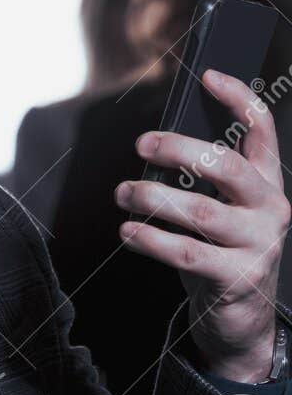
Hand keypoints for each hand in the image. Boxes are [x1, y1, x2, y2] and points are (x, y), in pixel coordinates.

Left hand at [115, 69, 289, 382]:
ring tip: (123, 193)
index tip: (208, 75)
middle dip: (180, 149)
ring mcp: (257, 245)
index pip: (263, 132)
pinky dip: (151, 239)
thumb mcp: (220, 208)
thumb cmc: (220, 250)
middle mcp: (270, 210)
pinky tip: (128, 231)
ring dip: (152, 198)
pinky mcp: (236, 278)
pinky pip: (187, 253)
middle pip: (227, 168)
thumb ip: (202, 179)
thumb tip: (156, 142)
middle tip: (142, 144)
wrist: (241, 319)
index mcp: (266, 185)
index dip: (239, 100)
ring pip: (200, 212)